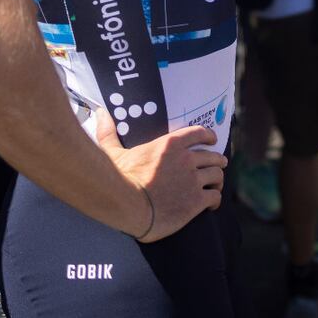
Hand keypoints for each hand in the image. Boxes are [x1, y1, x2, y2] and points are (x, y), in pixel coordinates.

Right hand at [95, 110, 225, 241]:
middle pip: (213, 156)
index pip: (199, 133)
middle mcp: (187, 159)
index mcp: (171, 144)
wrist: (127, 205)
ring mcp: (193, 180)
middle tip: (218, 164)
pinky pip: (215, 196)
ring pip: (217, 175)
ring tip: (215, 185)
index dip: (208, 136)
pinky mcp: (196, 201)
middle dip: (217, 160)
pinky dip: (216, 199)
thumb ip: (109, 132)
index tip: (212, 140)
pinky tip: (211, 204)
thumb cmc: (119, 178)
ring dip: (217, 180)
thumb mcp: (113, 152)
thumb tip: (99, 113)